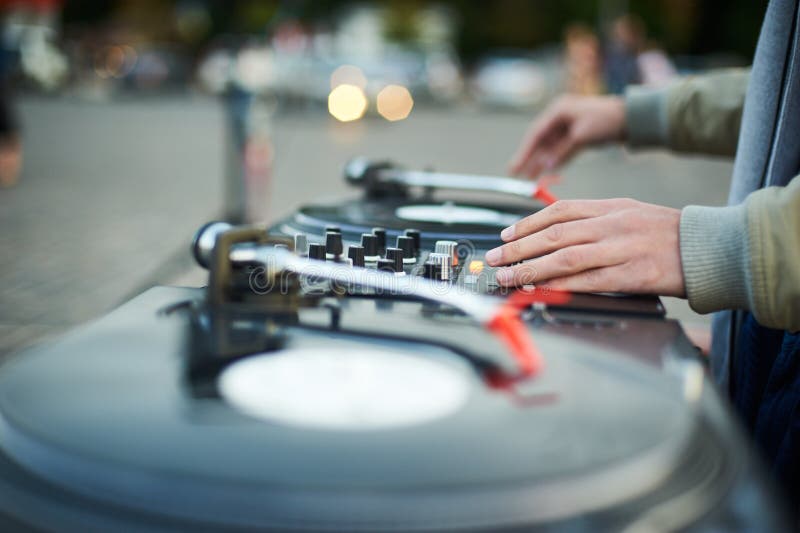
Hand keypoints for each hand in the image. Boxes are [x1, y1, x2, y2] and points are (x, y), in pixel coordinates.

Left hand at [484, 199, 684, 295]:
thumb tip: (557, 232)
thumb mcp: (630, 212)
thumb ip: (595, 219)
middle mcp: (611, 225)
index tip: (505, 236)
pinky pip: (586, 281)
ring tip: (508, 277)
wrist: (709, 247)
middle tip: (495, 259)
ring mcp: (620, 250)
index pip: (558, 211)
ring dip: (530, 268)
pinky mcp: (629, 275)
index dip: (527, 224)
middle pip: (553, 235)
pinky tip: (539, 289)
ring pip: (563, 257)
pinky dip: (558, 285)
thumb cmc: (667, 233)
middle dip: (518, 248)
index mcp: (610, 207)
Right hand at [508, 95, 625, 178]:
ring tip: (529, 177)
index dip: (523, 152)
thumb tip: (544, 166)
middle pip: (540, 140)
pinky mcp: (577, 134)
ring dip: (540, 161)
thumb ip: (561, 151)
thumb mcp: (581, 136)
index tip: (514, 168)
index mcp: (558, 111)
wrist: (631, 117)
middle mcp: (560, 117)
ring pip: (549, 146)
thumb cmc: (606, 121)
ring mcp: (568, 126)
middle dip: (529, 158)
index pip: (535, 133)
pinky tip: (546, 171)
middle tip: (515, 174)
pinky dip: (554, 160)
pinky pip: (560, 149)